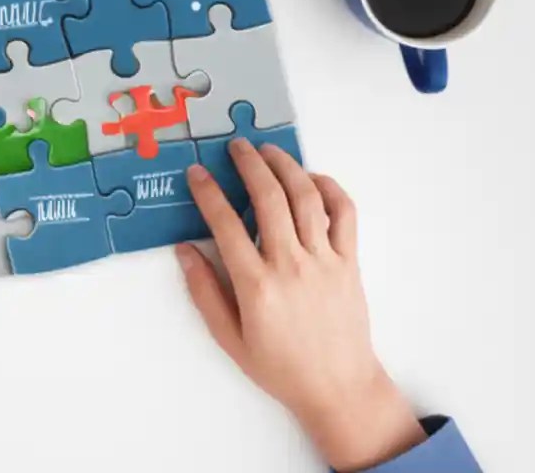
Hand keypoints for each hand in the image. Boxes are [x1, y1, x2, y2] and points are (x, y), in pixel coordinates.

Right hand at [177, 140, 425, 471]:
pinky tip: (312, 178)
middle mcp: (291, 265)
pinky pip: (344, 214)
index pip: (226, 225)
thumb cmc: (279, 367)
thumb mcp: (229, 337)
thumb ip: (205, 291)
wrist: (338, 387)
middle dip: (249, 165)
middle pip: (269, 199)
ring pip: (306, 198)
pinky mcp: (350, 262)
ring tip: (268, 150)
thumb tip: (184, 250)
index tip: (197, 173)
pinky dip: (330, 189)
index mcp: (256, 285)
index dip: (208, 193)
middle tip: (235, 146)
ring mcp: (325, 261)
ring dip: (285, 167)